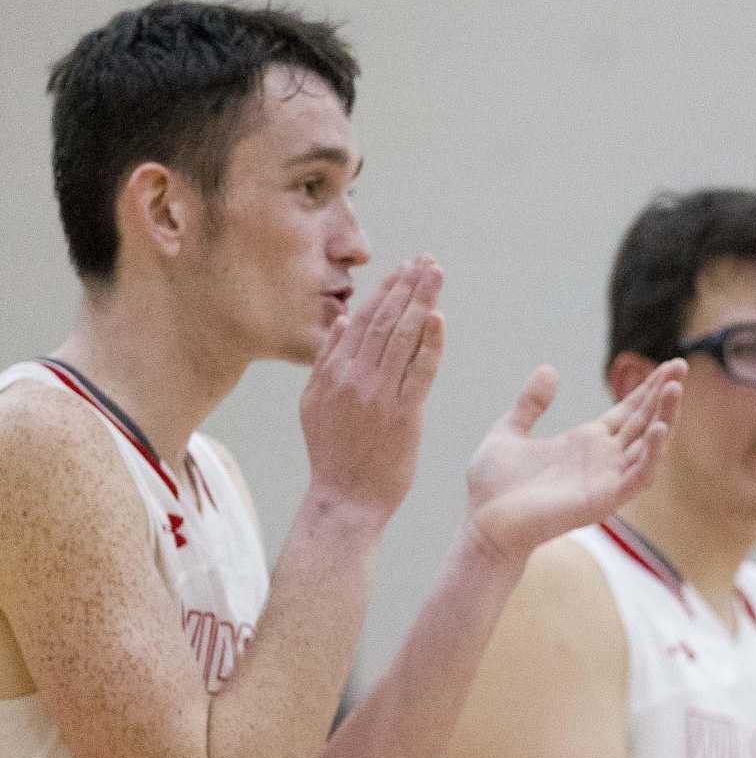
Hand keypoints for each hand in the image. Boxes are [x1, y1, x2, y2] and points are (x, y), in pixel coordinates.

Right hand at [300, 257, 445, 523]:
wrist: (344, 498)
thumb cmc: (333, 454)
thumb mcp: (315, 404)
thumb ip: (327, 360)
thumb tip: (343, 320)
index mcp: (333, 372)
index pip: (364, 319)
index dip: (386, 290)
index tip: (405, 267)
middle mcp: (355, 378)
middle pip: (385, 321)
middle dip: (407, 285)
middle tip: (427, 259)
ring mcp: (379, 396)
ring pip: (402, 338)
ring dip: (421, 302)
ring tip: (435, 274)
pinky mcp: (403, 416)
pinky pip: (420, 373)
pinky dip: (429, 343)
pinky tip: (438, 317)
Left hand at [463, 359, 684, 562]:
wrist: (482, 522)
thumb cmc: (493, 486)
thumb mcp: (510, 431)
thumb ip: (531, 403)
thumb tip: (549, 369)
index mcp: (586, 442)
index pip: (628, 411)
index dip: (648, 388)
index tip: (669, 365)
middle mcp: (603, 460)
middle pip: (644, 422)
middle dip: (664, 395)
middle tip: (681, 366)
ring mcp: (607, 480)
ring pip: (649, 446)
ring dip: (665, 418)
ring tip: (674, 390)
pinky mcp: (604, 500)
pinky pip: (638, 476)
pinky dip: (652, 454)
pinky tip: (658, 429)